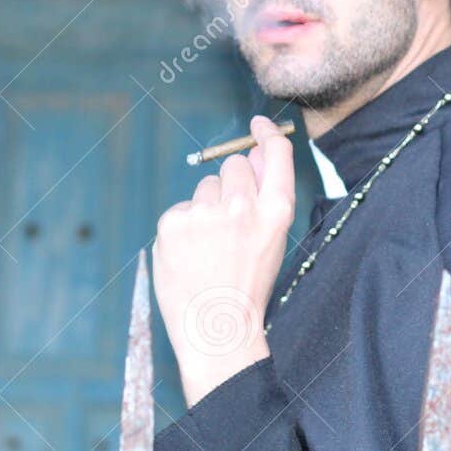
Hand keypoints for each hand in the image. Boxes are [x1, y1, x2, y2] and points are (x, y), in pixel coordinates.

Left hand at [153, 115, 294, 406]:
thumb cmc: (247, 284)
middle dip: (231, 185)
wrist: (216, 326)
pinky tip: (191, 254)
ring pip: (206, 186)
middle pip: (234, 165)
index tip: (257, 125)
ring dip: (207, 207)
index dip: (265, 135)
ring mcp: (206, 213)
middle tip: (230, 226)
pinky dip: (184, 227)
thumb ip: (267, 195)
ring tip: (210, 248)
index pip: (275, 154)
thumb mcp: (272, 239)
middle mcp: (243, 206)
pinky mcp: (174, 221)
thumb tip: (255, 152)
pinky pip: (182, 207)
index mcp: (277, 212)